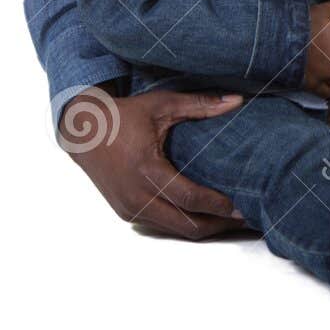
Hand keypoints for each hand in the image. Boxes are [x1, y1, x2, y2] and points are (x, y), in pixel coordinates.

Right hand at [61, 85, 244, 238]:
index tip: (241, 207)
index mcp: (146, 169)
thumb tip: (237, 100)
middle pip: (185, 224)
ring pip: (174, 229)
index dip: (217, 205)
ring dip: (203, 228)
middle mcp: (136, 195)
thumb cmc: (124, 116)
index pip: (189, 197)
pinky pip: (161, 225)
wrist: (84, 132)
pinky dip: (184, 223)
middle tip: (244, 220)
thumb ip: (200, 105)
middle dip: (217, 225)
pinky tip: (203, 217)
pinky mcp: (126, 213)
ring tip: (230, 222)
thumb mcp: (162, 104)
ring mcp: (129, 208)